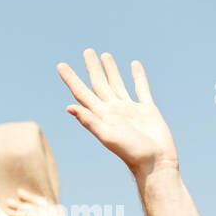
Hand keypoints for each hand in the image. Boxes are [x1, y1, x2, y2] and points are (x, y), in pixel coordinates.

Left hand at [5, 187, 69, 215]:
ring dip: (22, 205)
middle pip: (47, 205)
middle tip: (19, 193)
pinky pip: (31, 214)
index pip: (54, 209)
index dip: (41, 202)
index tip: (29, 198)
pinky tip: (10, 212)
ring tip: (9, 203)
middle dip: (31, 199)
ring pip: (37, 208)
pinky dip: (20, 213)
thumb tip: (41, 203)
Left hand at [57, 50, 178, 177]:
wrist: (155, 164)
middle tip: (86, 51)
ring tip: (104, 55)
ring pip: (117, 83)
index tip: (61, 65)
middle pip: (99, 84)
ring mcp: (130, 109)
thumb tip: (69, 107)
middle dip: (91, 68)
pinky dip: (137, 76)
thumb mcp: (107, 136)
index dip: (71, 79)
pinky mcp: (147, 109)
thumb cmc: (131, 153)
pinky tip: (133, 65)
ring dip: (111, 70)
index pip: (82, 93)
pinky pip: (141, 88)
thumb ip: (89, 121)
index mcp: (101, 115)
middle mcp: (113, 110)